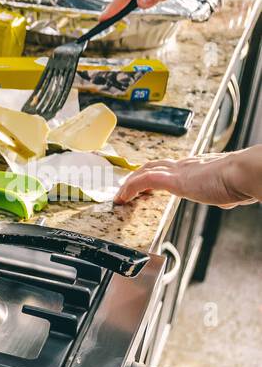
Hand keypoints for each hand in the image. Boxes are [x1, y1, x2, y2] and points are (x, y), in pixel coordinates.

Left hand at [115, 152, 256, 207]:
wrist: (246, 173)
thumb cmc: (242, 181)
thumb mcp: (230, 190)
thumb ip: (224, 196)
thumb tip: (227, 201)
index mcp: (199, 166)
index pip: (172, 167)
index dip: (158, 173)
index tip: (149, 184)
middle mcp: (186, 165)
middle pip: (154, 166)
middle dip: (137, 176)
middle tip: (126, 188)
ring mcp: (178, 170)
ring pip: (145, 171)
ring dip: (129, 184)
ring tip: (120, 196)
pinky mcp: (173, 179)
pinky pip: (144, 180)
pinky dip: (130, 188)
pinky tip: (123, 198)